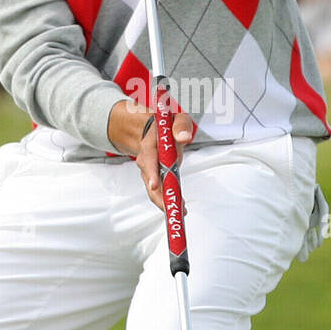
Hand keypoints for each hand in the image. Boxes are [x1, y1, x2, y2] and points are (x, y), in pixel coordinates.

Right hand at [108, 98, 193, 213]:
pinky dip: (167, 199)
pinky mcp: (154, 177)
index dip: (151, 173)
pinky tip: (179, 207)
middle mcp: (146, 158)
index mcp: (150, 143)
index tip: (155, 185)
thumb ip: (180, 126)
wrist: (152, 129)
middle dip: (158, 195)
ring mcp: (149, 169)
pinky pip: (159, 190)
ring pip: (153, 189)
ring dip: (164, 201)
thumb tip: (184, 137)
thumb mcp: (176, 118)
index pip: (148, 158)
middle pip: (149, 179)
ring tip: (179, 211)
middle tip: (171, 207)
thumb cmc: (165, 125)